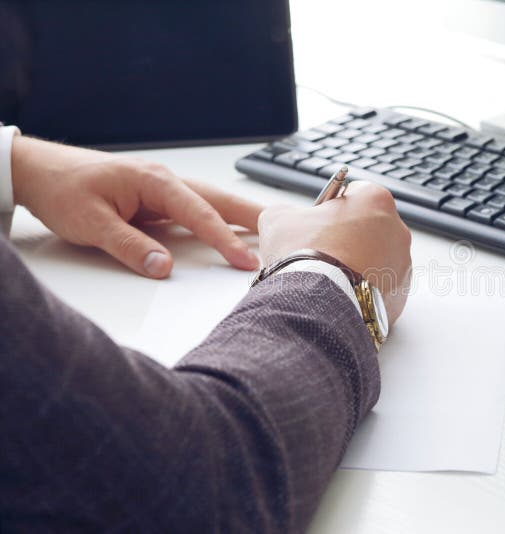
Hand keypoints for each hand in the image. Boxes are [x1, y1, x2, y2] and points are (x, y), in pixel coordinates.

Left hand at [11, 136, 261, 277]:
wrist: (40, 172)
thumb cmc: (63, 189)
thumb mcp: (91, 224)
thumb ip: (131, 246)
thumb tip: (165, 268)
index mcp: (154, 181)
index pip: (200, 213)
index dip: (225, 239)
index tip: (246, 261)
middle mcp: (165, 180)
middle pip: (219, 199)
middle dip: (253, 216)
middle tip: (287, 230)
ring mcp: (164, 189)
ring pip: (212, 201)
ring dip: (241, 215)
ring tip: (270, 229)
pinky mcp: (158, 199)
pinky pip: (197, 209)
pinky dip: (220, 218)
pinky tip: (232, 228)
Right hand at [258, 181, 411, 324]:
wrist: (315, 304)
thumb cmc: (303, 256)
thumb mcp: (279, 219)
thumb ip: (290, 212)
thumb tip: (290, 220)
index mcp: (375, 200)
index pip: (354, 194)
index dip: (332, 209)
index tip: (318, 224)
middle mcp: (397, 229)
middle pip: (369, 228)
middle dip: (348, 238)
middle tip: (321, 254)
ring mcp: (403, 264)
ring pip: (377, 259)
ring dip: (358, 265)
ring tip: (330, 278)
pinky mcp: (401, 294)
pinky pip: (381, 287)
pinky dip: (364, 290)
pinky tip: (343, 294)